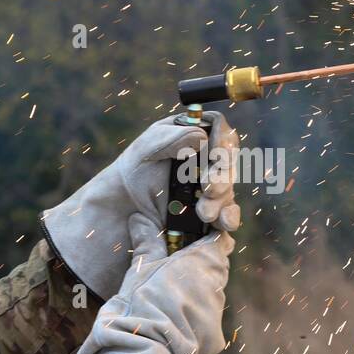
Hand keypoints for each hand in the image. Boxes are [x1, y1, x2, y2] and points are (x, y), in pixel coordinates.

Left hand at [42, 112, 239, 300]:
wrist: (124, 207)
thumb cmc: (133, 170)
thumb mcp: (147, 148)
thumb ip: (174, 137)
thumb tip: (203, 136)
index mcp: (193, 135)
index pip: (219, 130)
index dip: (223, 140)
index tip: (217, 154)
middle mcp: (207, 158)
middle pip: (227, 162)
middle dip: (221, 177)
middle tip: (208, 188)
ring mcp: (211, 185)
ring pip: (229, 189)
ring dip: (221, 200)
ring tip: (204, 212)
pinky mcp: (211, 209)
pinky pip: (227, 213)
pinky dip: (228, 218)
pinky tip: (222, 223)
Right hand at [67, 213, 233, 353]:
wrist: (143, 351)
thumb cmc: (140, 302)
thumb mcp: (139, 269)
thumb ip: (147, 242)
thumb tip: (140, 219)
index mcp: (202, 261)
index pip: (220, 242)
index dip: (209, 242)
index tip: (194, 244)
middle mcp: (216, 284)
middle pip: (215, 271)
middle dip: (198, 272)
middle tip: (172, 276)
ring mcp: (217, 312)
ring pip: (210, 298)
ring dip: (195, 299)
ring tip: (168, 305)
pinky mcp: (216, 338)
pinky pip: (207, 325)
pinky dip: (194, 324)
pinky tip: (173, 327)